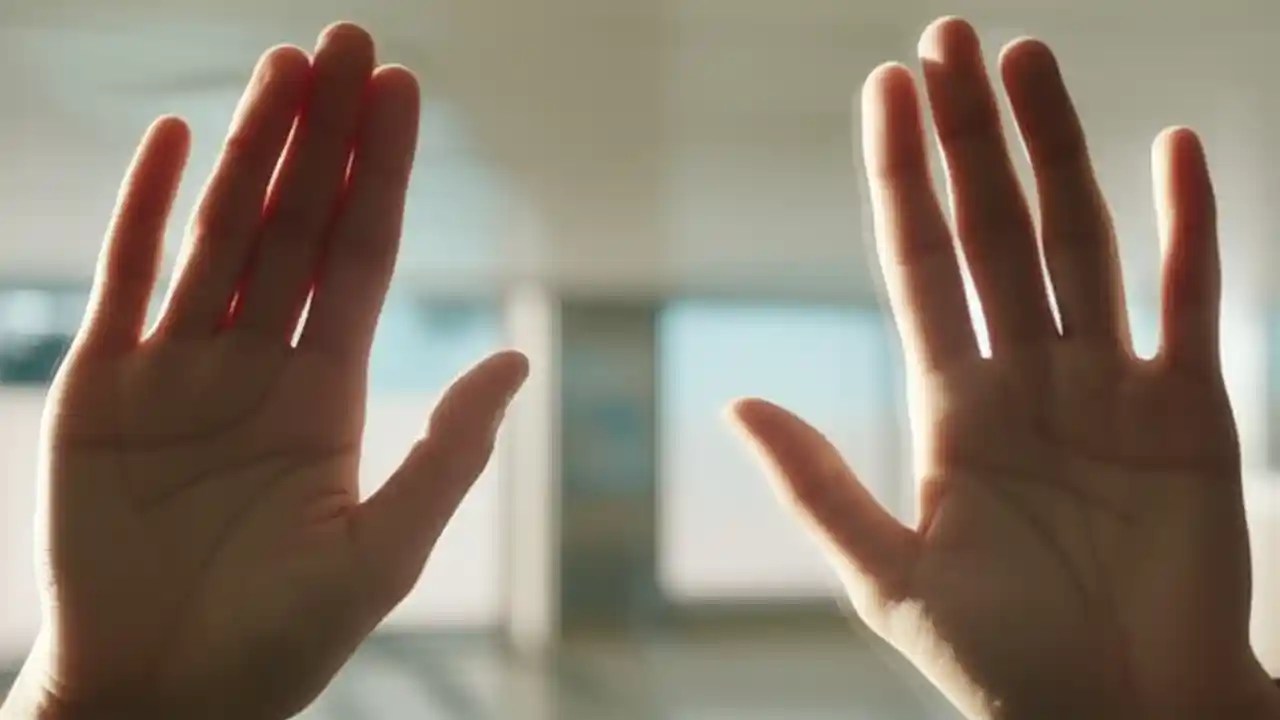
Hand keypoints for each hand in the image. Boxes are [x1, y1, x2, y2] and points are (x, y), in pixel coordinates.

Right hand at [1, 24, 526, 719]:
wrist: (164, 697)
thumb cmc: (281, 642)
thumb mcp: (383, 549)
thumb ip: (448, 451)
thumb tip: (519, 361)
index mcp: (330, 392)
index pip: (363, 255)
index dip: (382, 174)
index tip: (402, 91)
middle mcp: (261, 364)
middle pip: (297, 224)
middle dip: (323, 136)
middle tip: (348, 40)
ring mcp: (182, 370)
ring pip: (221, 234)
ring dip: (249, 149)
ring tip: (282, 67)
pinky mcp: (102, 389)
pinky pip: (125, 280)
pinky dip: (145, 209)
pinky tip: (171, 137)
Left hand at [733, 17, 1279, 719]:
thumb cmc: (1003, 664)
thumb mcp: (890, 579)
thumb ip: (818, 486)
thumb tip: (738, 401)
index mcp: (950, 407)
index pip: (919, 265)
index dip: (902, 179)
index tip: (886, 91)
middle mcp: (1024, 377)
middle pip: (991, 230)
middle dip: (969, 137)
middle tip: (949, 37)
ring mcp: (1107, 384)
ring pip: (1078, 242)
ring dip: (1058, 151)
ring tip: (1028, 61)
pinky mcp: (1189, 409)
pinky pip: (1190, 299)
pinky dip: (1189, 225)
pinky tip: (1170, 147)